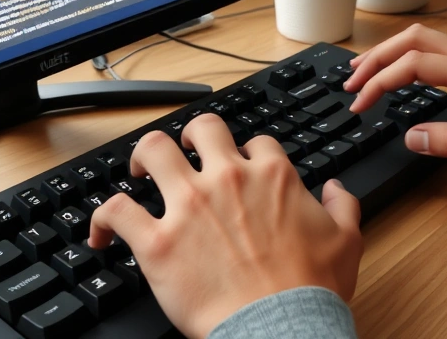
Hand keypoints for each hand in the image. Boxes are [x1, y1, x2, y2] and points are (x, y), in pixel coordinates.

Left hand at [88, 114, 362, 338]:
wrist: (281, 327)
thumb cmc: (310, 289)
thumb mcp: (347, 240)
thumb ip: (342, 205)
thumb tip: (336, 189)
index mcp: (271, 175)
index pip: (254, 142)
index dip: (247, 152)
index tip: (242, 168)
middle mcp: (227, 179)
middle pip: (201, 128)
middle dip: (191, 135)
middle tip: (186, 151)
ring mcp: (189, 206)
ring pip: (153, 151)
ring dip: (143, 156)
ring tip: (139, 169)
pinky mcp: (157, 241)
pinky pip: (116, 212)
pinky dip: (101, 218)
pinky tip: (100, 231)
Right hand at [345, 24, 446, 171]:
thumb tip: (412, 138)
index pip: (414, 65)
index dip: (380, 82)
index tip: (360, 103)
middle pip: (413, 39)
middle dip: (376, 57)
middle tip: (351, 81)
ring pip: (425, 41)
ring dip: (392, 54)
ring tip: (366, 73)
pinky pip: (439, 52)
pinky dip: (411, 59)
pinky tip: (404, 75)